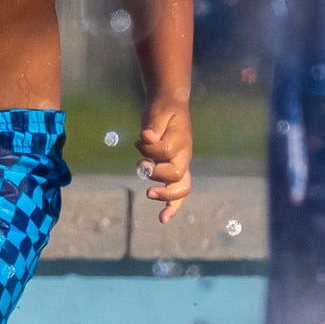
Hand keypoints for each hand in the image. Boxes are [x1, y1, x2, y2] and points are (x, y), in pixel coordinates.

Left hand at [138, 98, 192, 222]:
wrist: (172, 106)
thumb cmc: (163, 108)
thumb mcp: (157, 111)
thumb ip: (153, 125)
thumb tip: (147, 137)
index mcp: (181, 140)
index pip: (165, 151)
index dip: (150, 149)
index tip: (141, 139)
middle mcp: (183, 155)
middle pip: (175, 174)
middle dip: (157, 174)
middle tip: (142, 167)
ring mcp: (181, 164)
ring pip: (181, 188)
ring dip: (166, 196)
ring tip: (149, 193)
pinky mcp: (174, 170)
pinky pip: (177, 192)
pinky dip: (172, 206)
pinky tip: (163, 218)